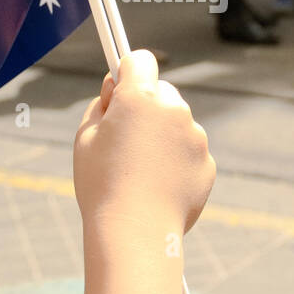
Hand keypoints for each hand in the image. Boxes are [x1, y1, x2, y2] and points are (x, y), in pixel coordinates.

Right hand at [73, 50, 214, 239]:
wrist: (135, 233)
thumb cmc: (101, 184)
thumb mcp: (85, 138)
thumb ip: (101, 104)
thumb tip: (116, 88)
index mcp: (140, 97)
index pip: (140, 60)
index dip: (127, 71)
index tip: (120, 86)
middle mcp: (174, 110)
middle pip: (161, 91)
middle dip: (146, 105)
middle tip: (124, 137)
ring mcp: (195, 137)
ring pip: (178, 123)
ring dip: (163, 135)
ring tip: (140, 170)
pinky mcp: (207, 163)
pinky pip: (189, 151)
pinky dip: (177, 161)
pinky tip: (158, 184)